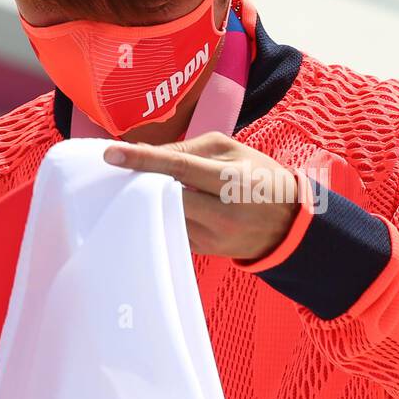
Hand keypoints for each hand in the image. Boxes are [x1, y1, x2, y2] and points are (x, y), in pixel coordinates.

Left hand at [104, 132, 299, 260]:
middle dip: (140, 181)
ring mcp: (209, 236)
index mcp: (231, 180)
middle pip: (164, 194)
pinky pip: (169, 227)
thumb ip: (189, 148)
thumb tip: (146, 151)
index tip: (111, 154)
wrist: (287, 225)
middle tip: (118, 169)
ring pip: (162, 213)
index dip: (143, 160)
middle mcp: (221, 212)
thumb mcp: (233, 151)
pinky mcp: (200, 250)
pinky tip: (156, 203)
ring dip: (146, 198)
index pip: (179, 167)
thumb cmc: (259, 178)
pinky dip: (158, 213)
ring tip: (138, 184)